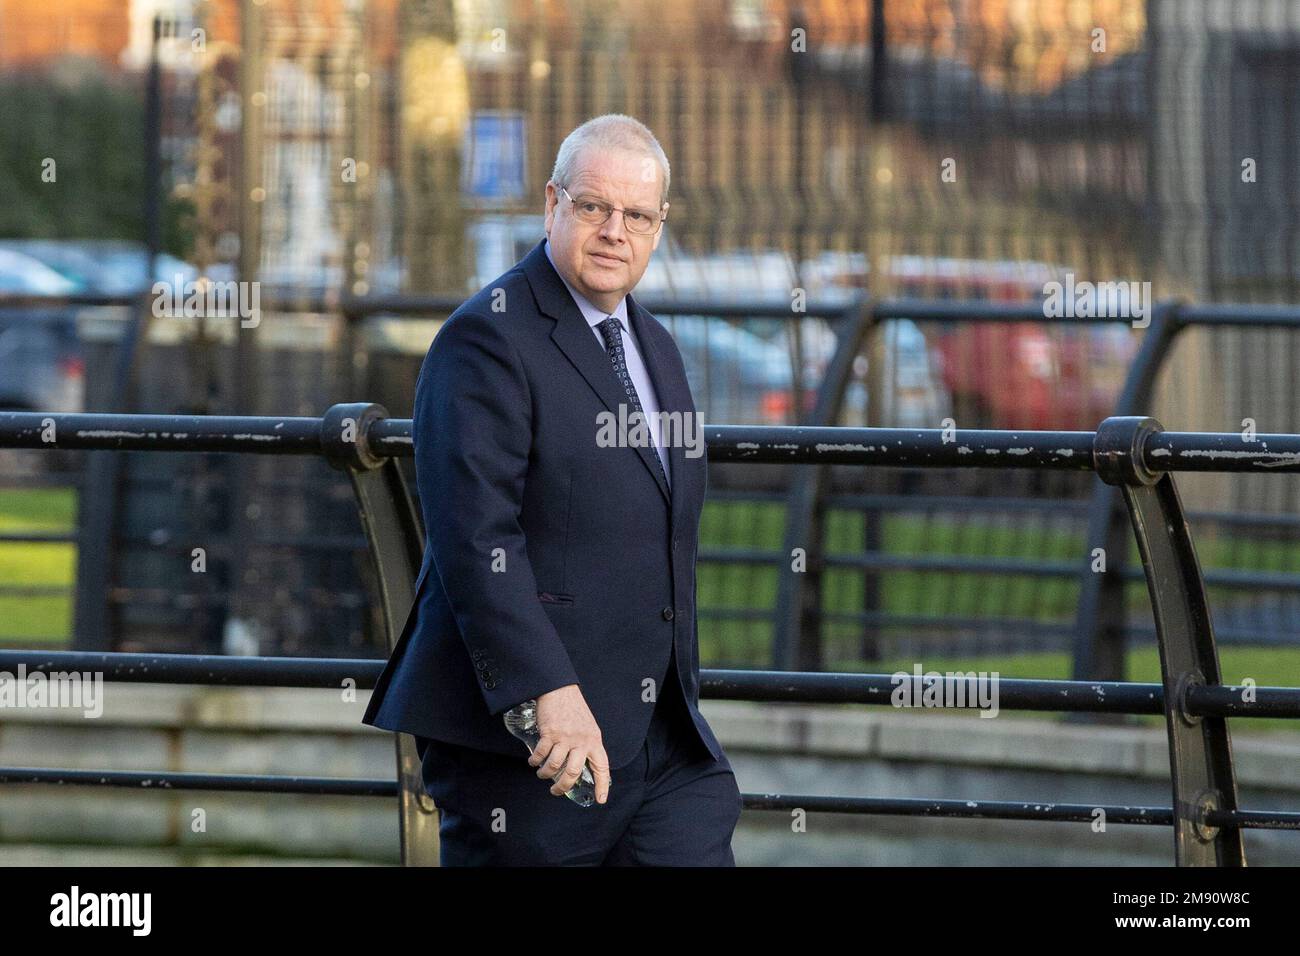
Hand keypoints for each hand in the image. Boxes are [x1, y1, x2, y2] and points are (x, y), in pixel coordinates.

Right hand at [528, 684, 610, 803]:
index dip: (602, 785)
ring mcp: (565, 737)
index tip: (600, 799)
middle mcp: (582, 741)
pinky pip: (541, 754)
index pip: (601, 766)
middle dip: (563, 786)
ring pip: (555, 766)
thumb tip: (581, 765)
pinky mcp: (550, 733)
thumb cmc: (574, 709)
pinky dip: (535, 761)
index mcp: (594, 740)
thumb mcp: (589, 728)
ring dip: (545, 774)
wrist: (560, 689)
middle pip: (573, 772)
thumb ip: (587, 745)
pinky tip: (533, 761)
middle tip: (556, 791)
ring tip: (542, 774)